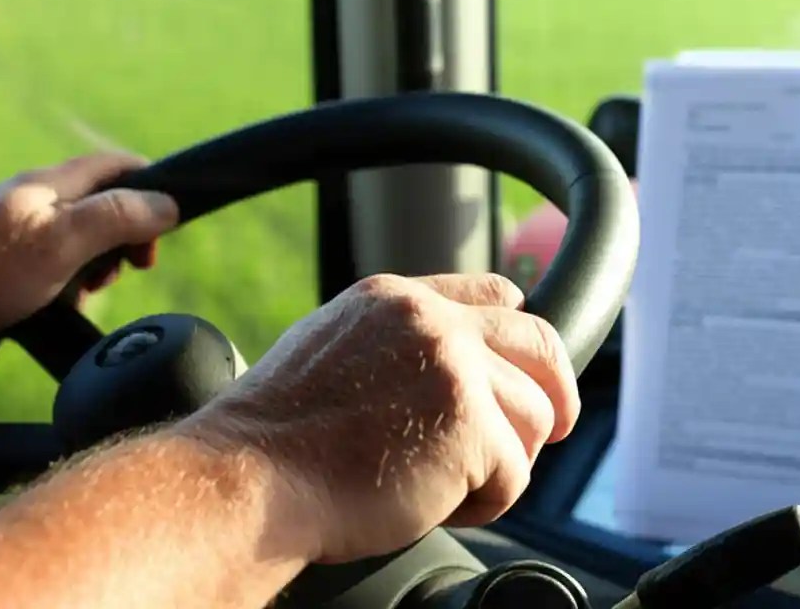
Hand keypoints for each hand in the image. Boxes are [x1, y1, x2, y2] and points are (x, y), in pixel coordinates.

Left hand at [0, 153, 178, 340]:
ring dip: (96, 260)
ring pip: (74, 234)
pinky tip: (57, 304)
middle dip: (125, 233)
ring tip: (90, 290)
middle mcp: (29, 197)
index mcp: (48, 183)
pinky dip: (66, 278)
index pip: (115, 164)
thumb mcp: (64, 244)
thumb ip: (118, 218)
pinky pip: (48, 259)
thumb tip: (166, 204)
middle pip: (99, 201)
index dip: (150, 185)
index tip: (166, 224)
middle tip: (131, 268)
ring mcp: (9, 226)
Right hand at [182, 272, 579, 563]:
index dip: (517, 338)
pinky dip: (483, 503)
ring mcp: (455, 368)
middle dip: (554, 391)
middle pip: (540, 341)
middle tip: (550, 430)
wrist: (245, 480)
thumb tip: (444, 369)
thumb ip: (391, 346)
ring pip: (535, 417)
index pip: (494, 294)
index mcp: (395, 299)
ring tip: (442, 485)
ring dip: (502, 461)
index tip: (523, 373)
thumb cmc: (274, 441)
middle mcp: (431, 321)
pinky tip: (431, 505)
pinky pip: (516, 475)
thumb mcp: (330, 353)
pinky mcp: (472, 426)